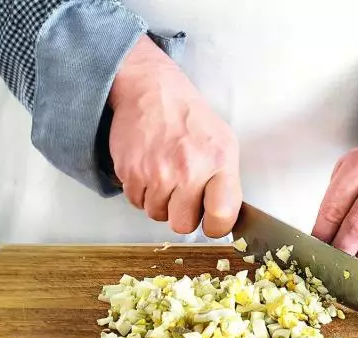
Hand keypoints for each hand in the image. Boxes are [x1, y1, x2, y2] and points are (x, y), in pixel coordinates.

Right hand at [108, 35, 241, 237]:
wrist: (151, 91)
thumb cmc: (189, 118)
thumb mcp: (224, 142)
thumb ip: (227, 182)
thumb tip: (225, 218)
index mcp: (218, 162)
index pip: (221, 217)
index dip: (216, 225)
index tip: (212, 220)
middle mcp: (188, 170)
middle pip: (183, 225)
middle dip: (182, 214)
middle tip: (183, 192)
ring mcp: (157, 173)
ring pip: (157, 215)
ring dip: (160, 201)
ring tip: (165, 174)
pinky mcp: (131, 172)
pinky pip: (136, 202)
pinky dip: (142, 191)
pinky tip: (149, 169)